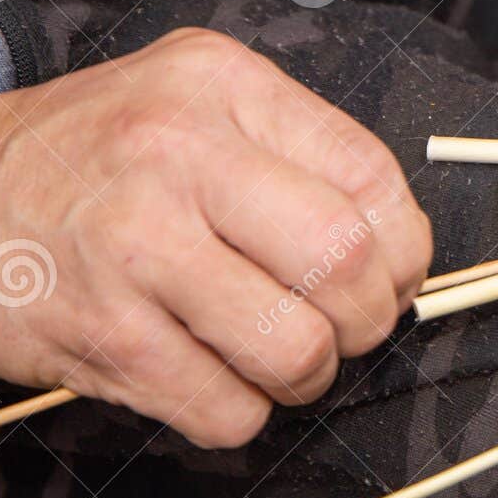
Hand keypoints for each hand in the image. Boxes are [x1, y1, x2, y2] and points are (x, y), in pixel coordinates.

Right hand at [0, 28, 432, 446]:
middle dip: (369, 318)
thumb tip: (398, 245)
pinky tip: (212, 375)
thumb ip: (295, 150)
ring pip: (296, 348)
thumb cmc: (93, 154)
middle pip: (346, 262)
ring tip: (280, 356)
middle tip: (344, 326)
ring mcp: (132, 247)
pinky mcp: (98, 335)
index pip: (370, 176)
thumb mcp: (195, 99)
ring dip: (307, 374)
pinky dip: (239, 411)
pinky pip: (225, 409)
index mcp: (220, 86)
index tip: (390, 274)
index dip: (405, 247)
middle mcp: (176, 154)